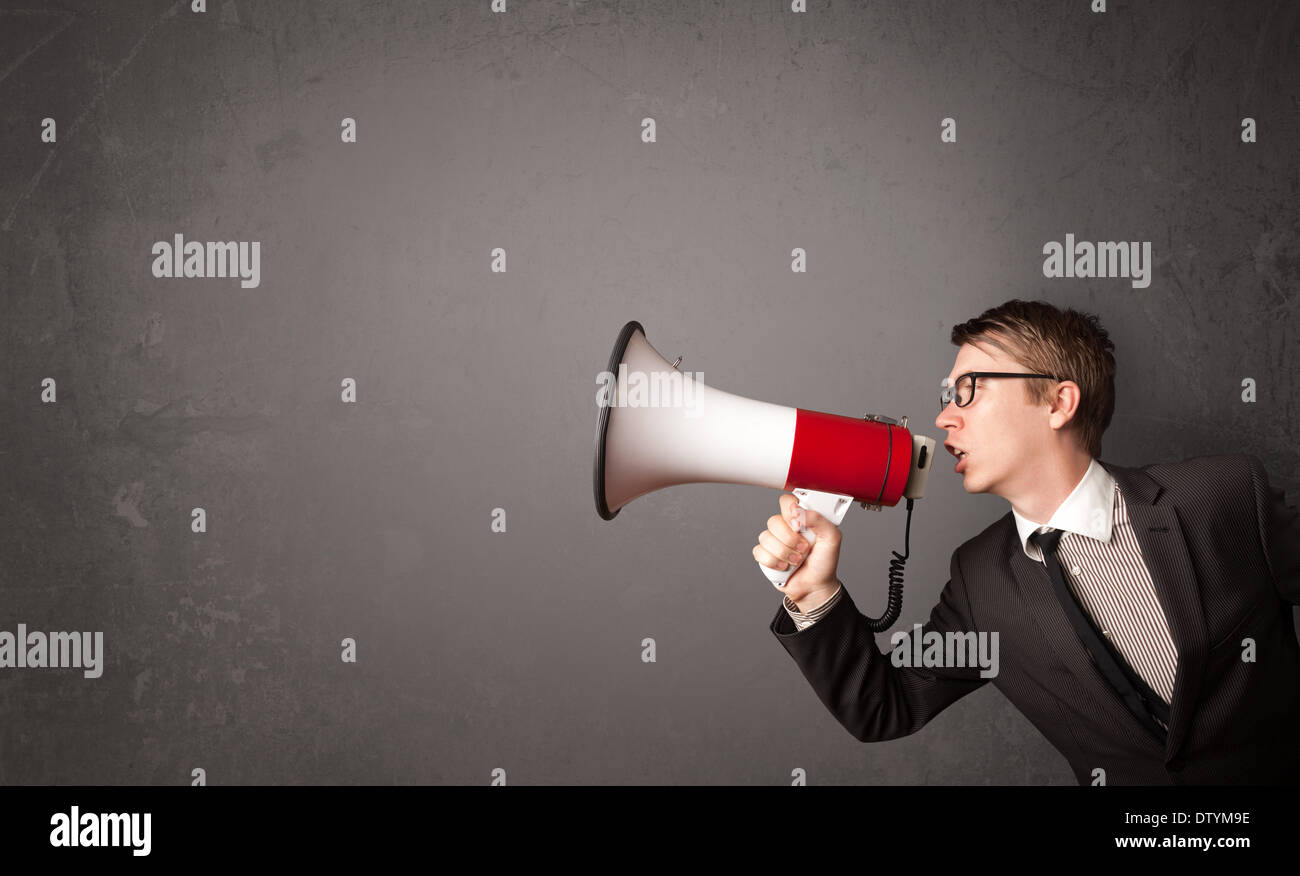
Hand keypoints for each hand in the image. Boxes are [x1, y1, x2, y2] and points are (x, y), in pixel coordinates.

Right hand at [752, 493, 843, 607]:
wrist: (815, 586)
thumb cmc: (824, 562)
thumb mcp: (833, 539)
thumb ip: (821, 520)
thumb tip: (802, 511)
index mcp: (801, 519)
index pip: (787, 501)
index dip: (789, 511)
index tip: (798, 524)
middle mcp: (785, 527)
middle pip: (774, 521)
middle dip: (790, 539)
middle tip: (804, 549)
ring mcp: (774, 541)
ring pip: (766, 538)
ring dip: (784, 553)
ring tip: (797, 560)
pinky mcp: (765, 555)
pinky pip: (759, 552)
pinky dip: (774, 562)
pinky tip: (784, 566)